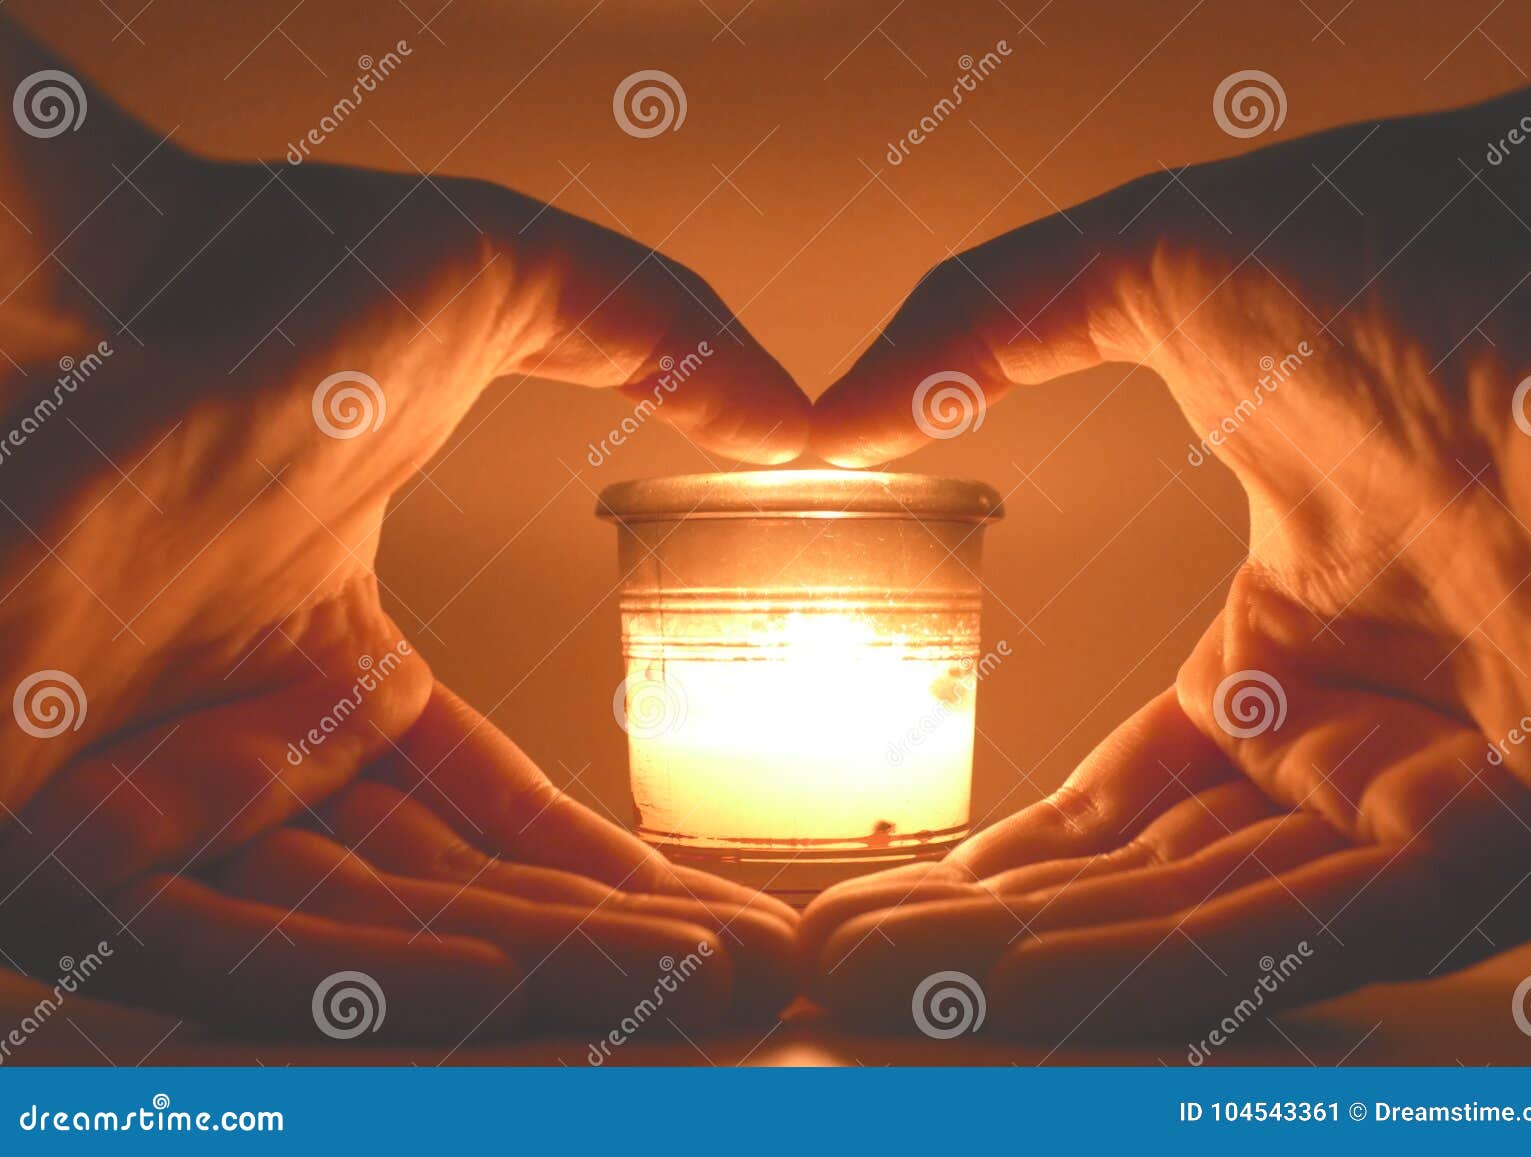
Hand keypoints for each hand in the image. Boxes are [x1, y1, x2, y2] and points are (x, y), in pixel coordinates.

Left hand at [0, 23, 802, 1038]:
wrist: (73, 269)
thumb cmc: (252, 263)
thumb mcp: (501, 280)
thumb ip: (658, 333)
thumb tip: (805, 416)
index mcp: (313, 647)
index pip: (478, 801)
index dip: (600, 864)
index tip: (717, 904)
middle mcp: (226, 736)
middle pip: (435, 884)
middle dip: (596, 937)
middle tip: (746, 970)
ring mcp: (131, 787)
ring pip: (341, 930)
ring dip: (515, 970)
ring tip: (676, 985)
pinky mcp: (37, 829)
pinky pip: (207, 939)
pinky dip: (353, 976)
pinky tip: (500, 987)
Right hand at [800, 73, 1530, 1038]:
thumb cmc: (1416, 255)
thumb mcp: (1155, 270)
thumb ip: (986, 326)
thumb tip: (831, 410)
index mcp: (1302, 645)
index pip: (1132, 798)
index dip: (1003, 850)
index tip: (881, 878)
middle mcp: (1373, 743)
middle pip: (1152, 878)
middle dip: (988, 927)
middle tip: (836, 953)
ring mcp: (1446, 797)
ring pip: (1218, 923)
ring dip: (1046, 963)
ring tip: (880, 977)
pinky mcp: (1514, 840)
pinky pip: (1318, 931)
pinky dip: (1162, 962)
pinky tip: (1023, 977)